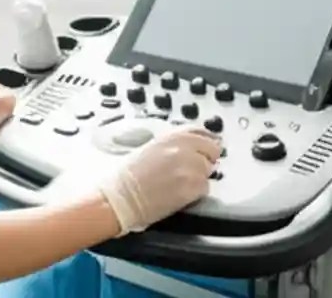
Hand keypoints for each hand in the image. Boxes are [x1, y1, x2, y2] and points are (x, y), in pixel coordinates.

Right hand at [97, 128, 221, 235]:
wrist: (118, 199)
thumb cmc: (127, 178)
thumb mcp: (152, 148)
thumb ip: (175, 144)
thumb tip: (193, 148)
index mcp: (173, 135)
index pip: (204, 133)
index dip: (205, 144)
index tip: (205, 150)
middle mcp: (185, 147)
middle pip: (213, 151)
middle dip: (204, 161)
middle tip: (188, 172)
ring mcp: (191, 166)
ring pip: (209, 171)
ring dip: (198, 178)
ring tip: (177, 185)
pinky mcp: (193, 186)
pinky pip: (205, 188)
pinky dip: (195, 193)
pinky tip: (178, 195)